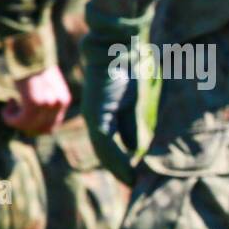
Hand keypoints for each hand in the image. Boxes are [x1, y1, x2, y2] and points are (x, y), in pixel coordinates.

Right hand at [2, 65, 69, 134]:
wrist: (29, 47)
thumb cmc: (33, 63)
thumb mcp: (44, 84)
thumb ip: (43, 98)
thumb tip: (30, 115)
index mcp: (63, 100)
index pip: (52, 126)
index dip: (35, 125)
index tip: (23, 112)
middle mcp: (59, 104)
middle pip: (43, 130)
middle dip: (26, 126)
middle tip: (14, 112)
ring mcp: (47, 104)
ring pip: (29, 127)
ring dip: (15, 120)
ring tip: (10, 103)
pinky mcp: (34, 103)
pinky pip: (20, 121)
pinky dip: (9, 117)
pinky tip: (8, 101)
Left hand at [81, 26, 140, 185]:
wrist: (118, 45)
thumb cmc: (127, 66)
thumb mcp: (132, 100)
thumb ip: (130, 123)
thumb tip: (134, 148)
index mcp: (105, 113)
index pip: (110, 143)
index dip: (120, 161)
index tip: (133, 176)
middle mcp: (96, 115)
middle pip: (105, 150)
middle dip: (117, 168)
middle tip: (132, 184)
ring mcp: (94, 113)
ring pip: (103, 148)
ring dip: (117, 166)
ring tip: (131, 181)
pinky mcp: (96, 110)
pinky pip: (105, 139)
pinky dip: (116, 156)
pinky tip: (127, 164)